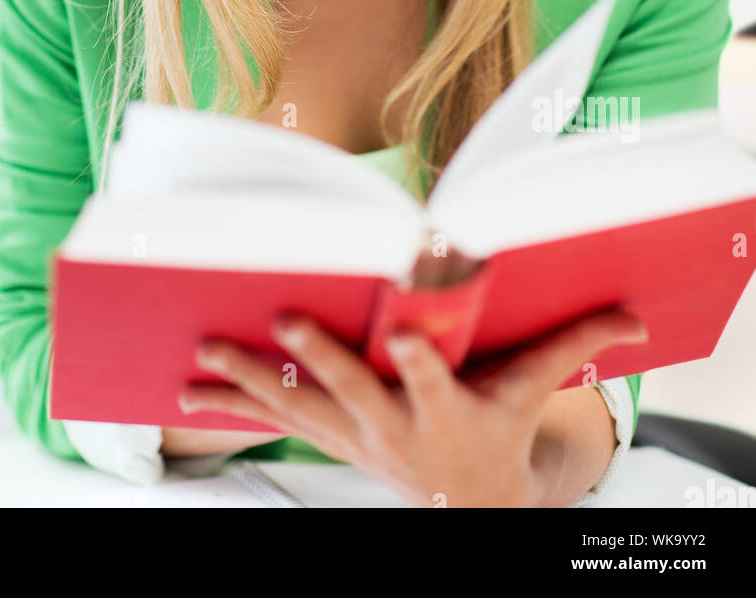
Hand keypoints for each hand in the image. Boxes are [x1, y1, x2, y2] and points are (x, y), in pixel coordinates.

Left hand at [177, 309, 646, 506]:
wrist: (464, 503)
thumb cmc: (496, 430)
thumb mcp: (532, 393)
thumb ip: (574, 346)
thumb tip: (634, 317)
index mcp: (448, 410)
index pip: (434, 380)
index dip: (418, 358)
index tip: (399, 327)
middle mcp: (395, 429)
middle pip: (353, 394)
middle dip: (319, 360)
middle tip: (282, 320)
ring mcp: (354, 438)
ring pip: (297, 409)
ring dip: (250, 384)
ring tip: (205, 355)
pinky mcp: (327, 439)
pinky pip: (274, 423)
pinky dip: (233, 408)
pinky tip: (187, 395)